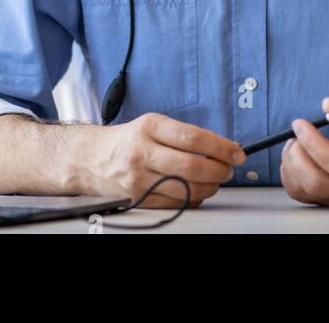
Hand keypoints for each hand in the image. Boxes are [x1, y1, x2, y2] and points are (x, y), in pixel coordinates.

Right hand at [80, 112, 245, 208]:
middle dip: (219, 170)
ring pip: (186, 188)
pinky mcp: (138, 198)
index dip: (220, 147)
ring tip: (215, 180)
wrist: (91, 158)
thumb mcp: (153, 125)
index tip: (237, 152)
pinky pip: (175, 203)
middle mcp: (142, 152)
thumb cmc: (128, 140)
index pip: (193, 138)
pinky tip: (196, 190)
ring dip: (210, 187)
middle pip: (192, 166)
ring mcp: (139, 178)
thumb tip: (222, 146)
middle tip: (229, 169)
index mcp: (149, 127)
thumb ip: (185, 134)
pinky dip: (193, 198)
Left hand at [280, 97, 328, 206]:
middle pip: (317, 183)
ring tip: (296, 143)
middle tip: (296, 134)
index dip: (312, 142)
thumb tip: (327, 106)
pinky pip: (301, 194)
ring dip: (291, 165)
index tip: (301, 123)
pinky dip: (290, 176)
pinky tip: (298, 157)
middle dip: (297, 156)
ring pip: (306, 191)